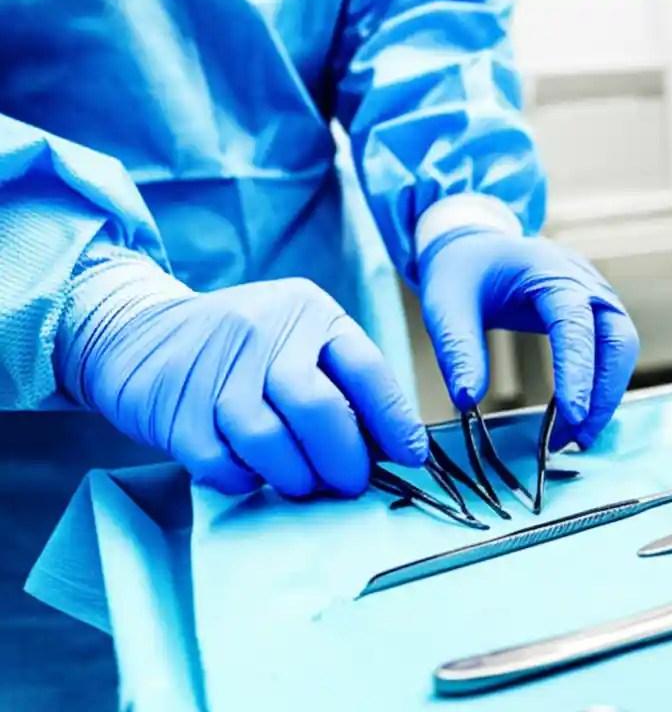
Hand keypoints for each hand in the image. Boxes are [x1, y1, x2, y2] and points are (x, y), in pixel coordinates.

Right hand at [58, 265, 426, 496]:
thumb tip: (392, 449)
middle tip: (351, 483)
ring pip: (270, 441)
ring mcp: (215, 370)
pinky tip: (252, 471)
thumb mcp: (296, 339)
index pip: (365, 369)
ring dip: (296, 477)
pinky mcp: (176, 410)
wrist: (136, 334)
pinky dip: (246, 479)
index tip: (412, 457)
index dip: (394, 420)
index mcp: (307, 311)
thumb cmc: (241, 350)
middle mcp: (263, 331)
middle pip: (319, 409)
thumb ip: (340, 382)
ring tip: (302, 482)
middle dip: (344, 459)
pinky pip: (225, 464)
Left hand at [419, 228, 638, 447]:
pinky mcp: (595, 314)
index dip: (577, 370)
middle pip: (618, 339)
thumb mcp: (445, 305)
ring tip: (574, 437)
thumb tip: (467, 401)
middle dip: (605, 393)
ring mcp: (596, 297)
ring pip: (622, 350)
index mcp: (548, 271)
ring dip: (606, 396)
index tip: (572, 415)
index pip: (575, 323)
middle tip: (576, 438)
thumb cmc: (462, 271)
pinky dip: (599, 387)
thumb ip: (457, 350)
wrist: (476, 245)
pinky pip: (610, 353)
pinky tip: (575, 417)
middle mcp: (584, 282)